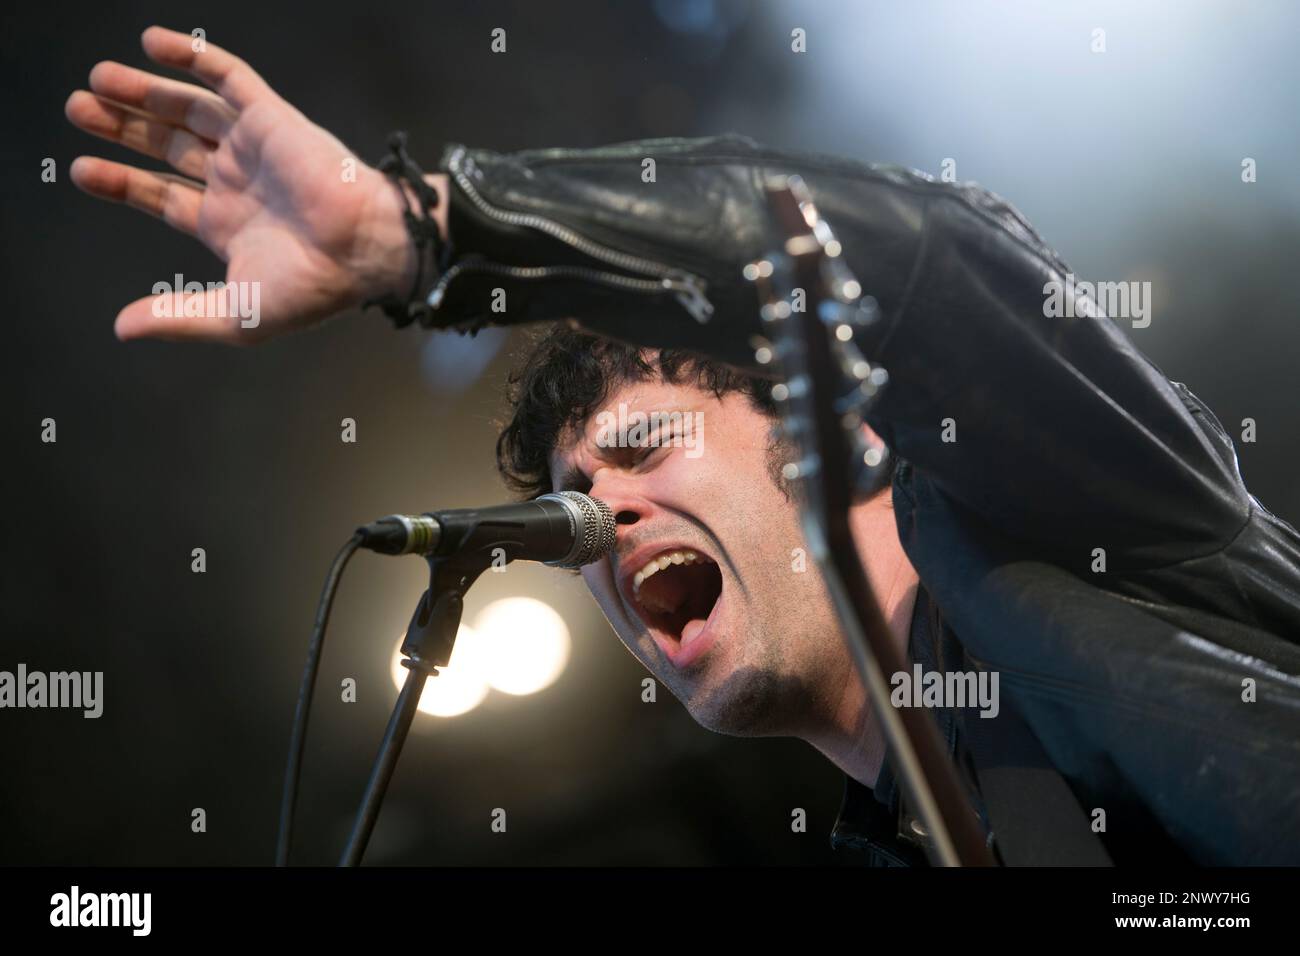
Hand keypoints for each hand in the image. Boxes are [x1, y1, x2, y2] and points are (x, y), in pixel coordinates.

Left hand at [65, 25, 446, 343]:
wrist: (364, 250)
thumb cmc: (313, 288)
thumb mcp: (237, 314)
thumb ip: (178, 318)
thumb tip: (120, 329)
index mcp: (228, 224)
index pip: (162, 194)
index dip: (120, 181)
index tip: (80, 170)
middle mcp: (237, 181)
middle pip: (167, 145)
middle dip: (123, 127)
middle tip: (77, 109)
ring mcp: (254, 147)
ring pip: (188, 108)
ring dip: (144, 91)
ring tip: (98, 78)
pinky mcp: (271, 118)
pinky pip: (228, 77)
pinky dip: (191, 56)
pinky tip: (150, 43)